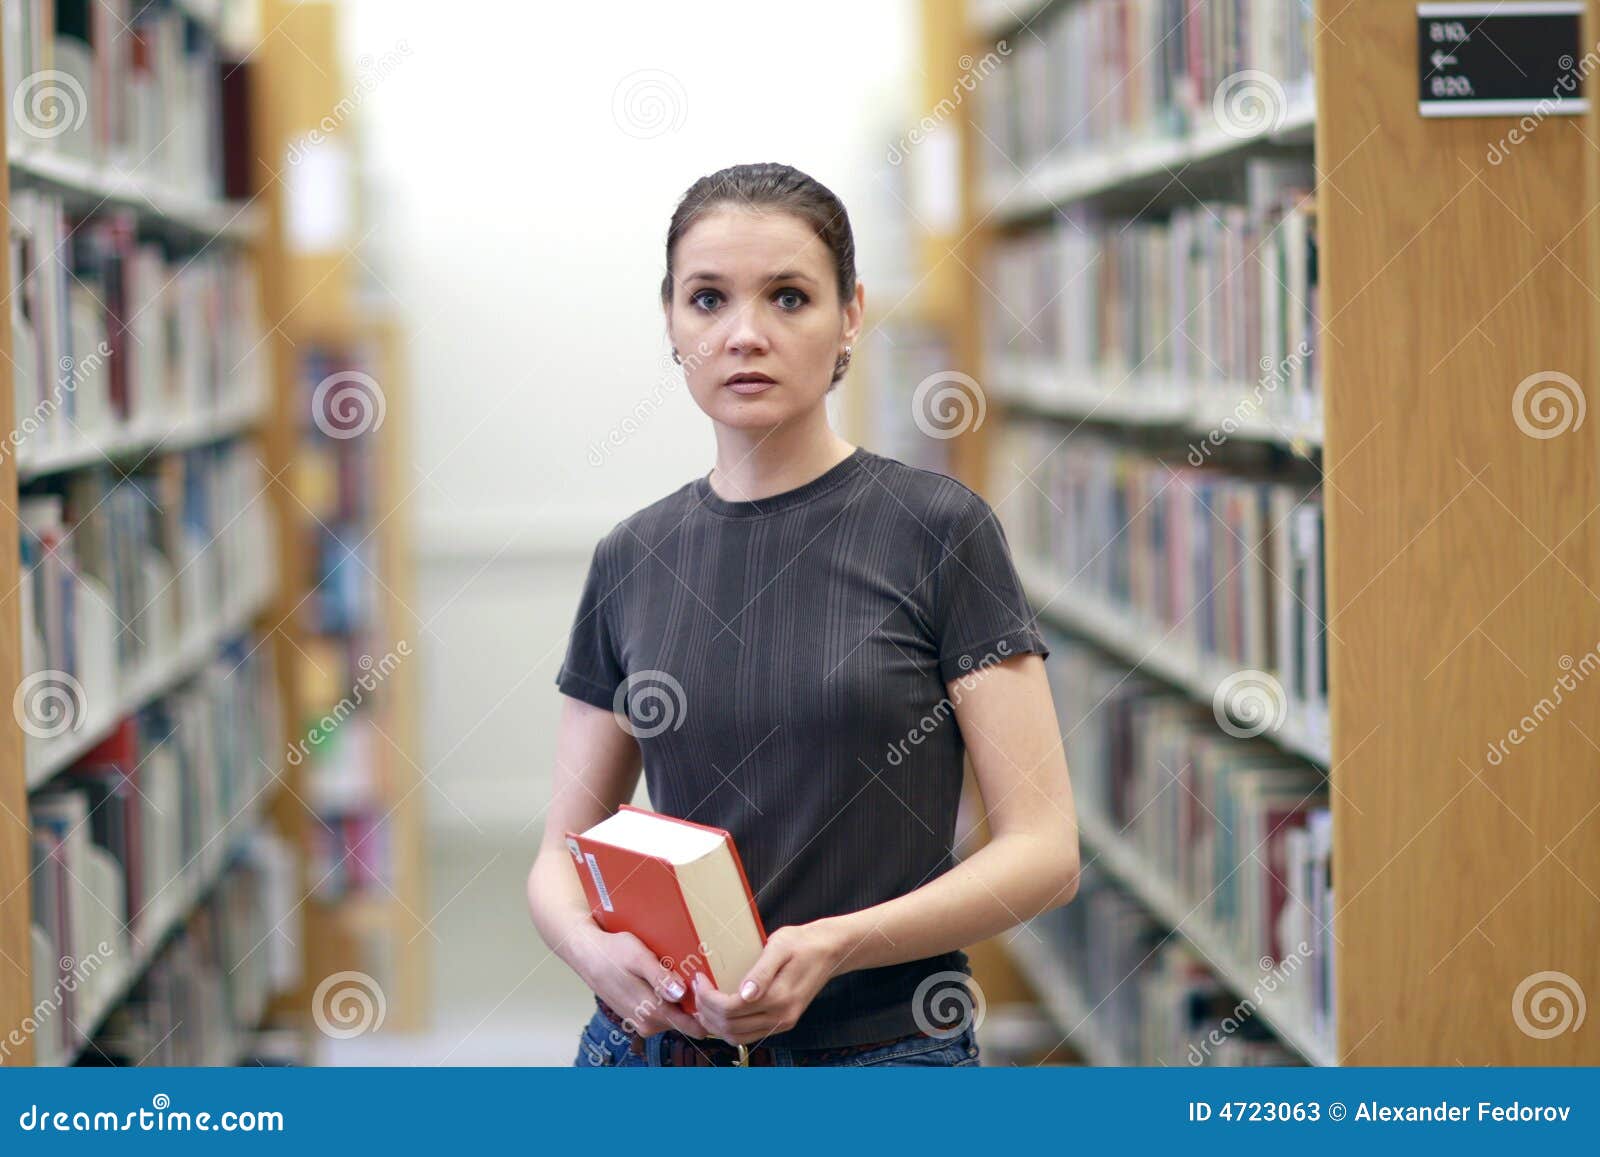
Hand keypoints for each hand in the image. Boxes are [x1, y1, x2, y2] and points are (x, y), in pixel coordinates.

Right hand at [572, 925, 705, 1037]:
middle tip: (702, 978)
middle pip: (687, 1022)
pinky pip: (665, 1014)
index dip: (708, 1011)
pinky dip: (672, 1001)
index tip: (714, 992)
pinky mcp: (640, 1017)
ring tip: (686, 977)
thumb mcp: (638, 957)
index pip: (693, 1025)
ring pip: (677, 1018)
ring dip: (685, 1002)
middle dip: (698, 1005)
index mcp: (652, 1011)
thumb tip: (680, 994)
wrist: (587, 955)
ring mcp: (643, 1023)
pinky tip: (671, 983)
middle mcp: (648, 1024)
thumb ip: (660, 978)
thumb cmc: (613, 952)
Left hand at [692, 922, 844, 1046]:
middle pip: (729, 1026)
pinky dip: (728, 1027)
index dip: (708, 997)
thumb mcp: (780, 946)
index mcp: (779, 997)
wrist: (830, 951)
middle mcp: (781, 1017)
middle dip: (706, 1010)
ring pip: (736, 1036)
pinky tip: (720, 1011)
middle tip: (696, 989)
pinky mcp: (782, 1022)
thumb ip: (761, 972)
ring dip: (714, 1023)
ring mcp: (782, 1023)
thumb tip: (745, 994)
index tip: (699, 978)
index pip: (730, 1009)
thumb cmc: (803, 943)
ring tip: (703, 1002)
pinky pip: (748, 1034)